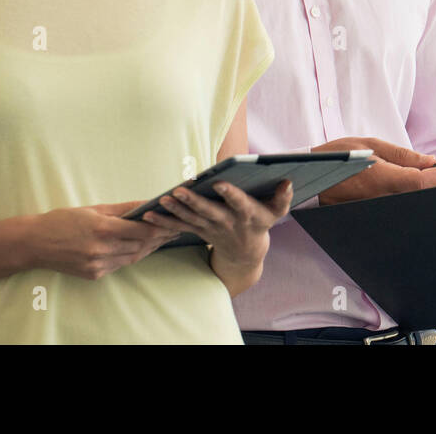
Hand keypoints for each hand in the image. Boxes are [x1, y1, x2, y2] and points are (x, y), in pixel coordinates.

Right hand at [29, 201, 184, 280]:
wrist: (34, 243)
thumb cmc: (62, 221)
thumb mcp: (93, 209)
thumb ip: (122, 209)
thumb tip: (147, 203)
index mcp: (102, 229)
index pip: (141, 230)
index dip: (159, 227)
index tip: (172, 221)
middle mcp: (101, 249)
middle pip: (140, 245)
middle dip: (158, 237)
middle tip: (173, 229)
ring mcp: (97, 265)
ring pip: (132, 257)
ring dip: (148, 248)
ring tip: (161, 238)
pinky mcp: (93, 275)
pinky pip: (119, 265)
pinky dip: (131, 256)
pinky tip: (140, 248)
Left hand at [141, 180, 293, 293]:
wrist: (245, 253)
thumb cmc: (261, 223)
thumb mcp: (277, 212)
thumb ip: (283, 197)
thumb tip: (288, 181)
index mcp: (247, 215)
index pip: (239, 203)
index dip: (231, 194)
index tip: (220, 183)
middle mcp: (228, 222)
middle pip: (209, 212)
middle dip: (194, 202)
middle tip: (179, 191)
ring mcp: (211, 228)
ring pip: (191, 219)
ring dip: (174, 211)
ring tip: (161, 200)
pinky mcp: (197, 231)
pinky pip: (178, 227)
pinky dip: (162, 222)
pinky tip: (147, 215)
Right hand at [313, 137, 435, 205]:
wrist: (309, 178)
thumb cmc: (336, 158)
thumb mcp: (369, 146)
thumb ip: (401, 155)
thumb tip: (428, 161)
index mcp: (383, 179)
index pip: (423, 182)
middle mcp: (384, 198)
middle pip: (424, 196)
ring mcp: (379, 208)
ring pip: (416, 202)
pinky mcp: (375, 212)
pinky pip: (404, 205)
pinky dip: (420, 196)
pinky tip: (428, 187)